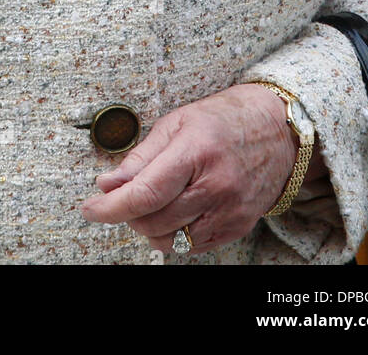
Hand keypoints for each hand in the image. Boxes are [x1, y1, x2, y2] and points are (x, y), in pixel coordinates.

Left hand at [80, 83, 315, 254]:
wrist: (277, 130)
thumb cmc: (221, 120)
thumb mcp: (176, 123)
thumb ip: (141, 157)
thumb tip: (108, 184)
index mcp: (196, 151)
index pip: (145, 193)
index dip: (111, 207)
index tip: (90, 209)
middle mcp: (215, 185)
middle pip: (154, 221)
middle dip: (128, 215)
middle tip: (122, 197)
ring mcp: (229, 210)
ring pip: (172, 240)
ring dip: (149, 228)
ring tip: (150, 204)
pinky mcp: (238, 227)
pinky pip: (193, 247)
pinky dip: (174, 235)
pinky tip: (173, 213)